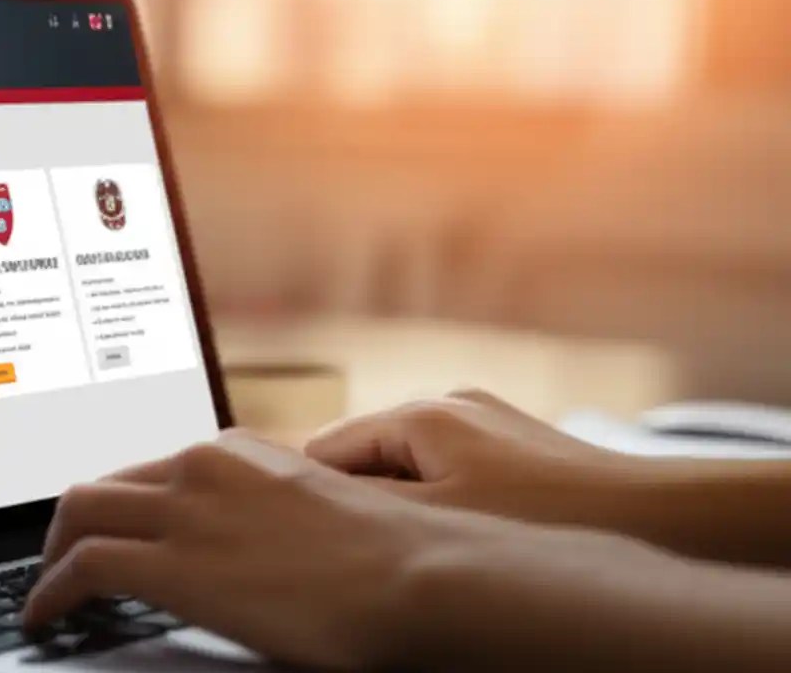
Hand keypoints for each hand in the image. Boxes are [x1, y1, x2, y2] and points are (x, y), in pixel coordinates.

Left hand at [26, 435, 471, 669]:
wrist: (416, 576)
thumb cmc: (394, 556)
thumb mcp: (325, 513)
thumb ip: (278, 514)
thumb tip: (261, 546)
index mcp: (240, 452)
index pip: (156, 469)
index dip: (125, 504)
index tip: (116, 528)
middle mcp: (203, 465)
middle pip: (106, 484)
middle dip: (77, 521)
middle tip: (66, 555)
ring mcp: (184, 508)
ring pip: (79, 512)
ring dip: (53, 551)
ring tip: (48, 586)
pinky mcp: (170, 563)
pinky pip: (81, 567)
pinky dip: (50, 591)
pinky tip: (45, 615)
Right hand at [305, 389, 627, 526]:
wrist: (654, 514)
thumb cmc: (540, 519)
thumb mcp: (434, 521)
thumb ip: (361, 505)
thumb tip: (302, 496)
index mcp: (419, 414)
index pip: (324, 450)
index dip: (308, 497)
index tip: (305, 540)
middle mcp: (448, 403)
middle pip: (366, 456)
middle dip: (360, 501)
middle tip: (365, 553)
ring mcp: (485, 422)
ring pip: (409, 465)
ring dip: (403, 503)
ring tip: (419, 549)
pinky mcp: (514, 444)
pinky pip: (450, 469)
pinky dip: (442, 500)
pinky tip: (462, 537)